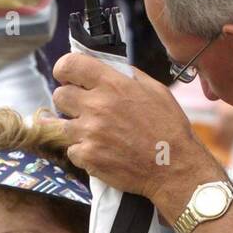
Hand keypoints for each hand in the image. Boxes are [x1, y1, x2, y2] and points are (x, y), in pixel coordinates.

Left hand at [49, 52, 217, 210]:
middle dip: (69, 101)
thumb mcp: (155, 90)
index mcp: (113, 85)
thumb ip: (126, 76)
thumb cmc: (168, 128)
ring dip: (77, 129)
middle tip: (85, 109)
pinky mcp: (87, 157)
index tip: (68, 77)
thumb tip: (106, 66)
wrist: (173, 167)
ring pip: (64, 126)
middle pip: (59, 95)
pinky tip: (102, 152)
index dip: (64, 70)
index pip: (69, 65)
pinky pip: (72, 150)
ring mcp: (89, 133)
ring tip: (99, 134)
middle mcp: (97, 106)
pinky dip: (84, 152)